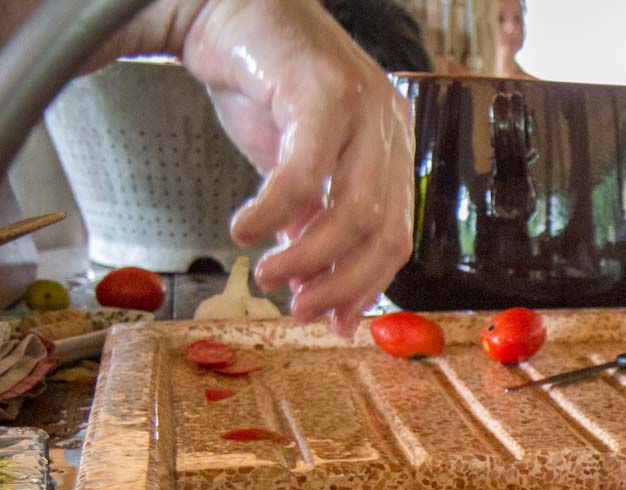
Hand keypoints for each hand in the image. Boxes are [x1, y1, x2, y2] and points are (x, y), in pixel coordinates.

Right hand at [180, 0, 414, 334]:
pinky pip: (304, 173)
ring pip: (353, 210)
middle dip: (341, 284)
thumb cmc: (265, 89)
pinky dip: (272, 211)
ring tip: (266, 276)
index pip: (397, 238)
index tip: (332, 322)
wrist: (228, 12)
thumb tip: (312, 291)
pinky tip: (242, 230)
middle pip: (383, 233)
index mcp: (393, 153)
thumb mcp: (295, 169)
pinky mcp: (323, 91)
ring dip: (307, 257)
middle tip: (297, 308)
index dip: (366, 287)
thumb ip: (309, 225)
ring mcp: (364, 109)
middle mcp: (390, 130)